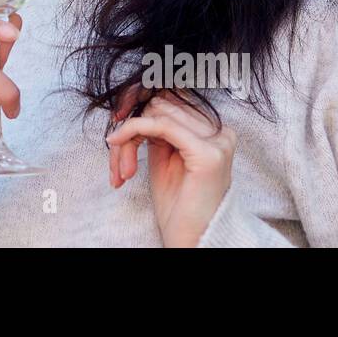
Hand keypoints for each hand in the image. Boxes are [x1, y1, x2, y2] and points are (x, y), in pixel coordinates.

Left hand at [106, 88, 235, 246]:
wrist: (192, 238)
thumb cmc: (178, 203)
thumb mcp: (165, 155)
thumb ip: (158, 127)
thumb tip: (136, 99)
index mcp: (214, 130)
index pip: (172, 100)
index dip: (139, 109)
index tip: (117, 130)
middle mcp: (221, 131)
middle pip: (162, 103)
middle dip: (131, 127)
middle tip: (117, 162)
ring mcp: (218, 141)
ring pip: (156, 111)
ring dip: (127, 136)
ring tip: (121, 169)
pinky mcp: (207, 152)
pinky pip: (159, 124)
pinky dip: (132, 130)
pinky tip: (116, 143)